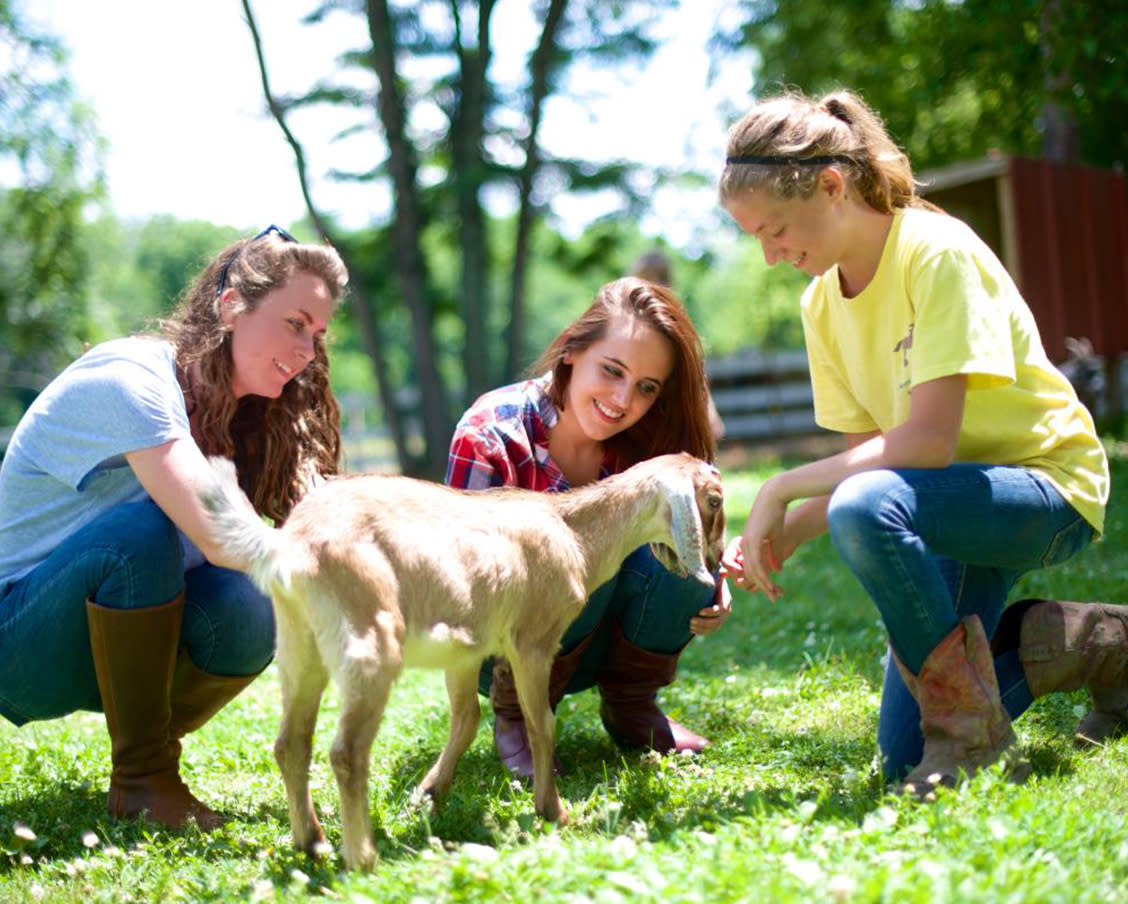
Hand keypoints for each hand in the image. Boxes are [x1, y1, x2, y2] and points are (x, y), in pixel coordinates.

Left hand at [690, 573, 731, 634]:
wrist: (715, 585)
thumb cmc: (713, 578)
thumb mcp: (715, 574)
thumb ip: (718, 573)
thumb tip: (721, 571)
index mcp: (726, 598)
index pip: (721, 609)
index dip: (711, 612)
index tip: (699, 611)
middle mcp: (726, 609)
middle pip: (717, 620)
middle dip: (704, 622)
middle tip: (691, 620)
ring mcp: (722, 617)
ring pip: (714, 627)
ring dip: (702, 628)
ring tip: (690, 625)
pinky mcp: (717, 621)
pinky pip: (711, 630)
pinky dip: (702, 631)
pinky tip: (692, 630)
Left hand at [737, 480, 787, 601]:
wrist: (774, 496)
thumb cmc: (775, 514)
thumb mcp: (775, 538)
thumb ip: (773, 554)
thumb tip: (776, 571)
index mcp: (747, 545)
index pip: (751, 569)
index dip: (761, 582)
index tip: (773, 592)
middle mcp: (744, 546)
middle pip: (750, 573)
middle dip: (763, 587)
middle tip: (775, 598)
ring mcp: (747, 544)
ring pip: (752, 571)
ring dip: (764, 585)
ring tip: (774, 596)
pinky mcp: (752, 541)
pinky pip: (756, 564)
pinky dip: (763, 576)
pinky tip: (769, 585)